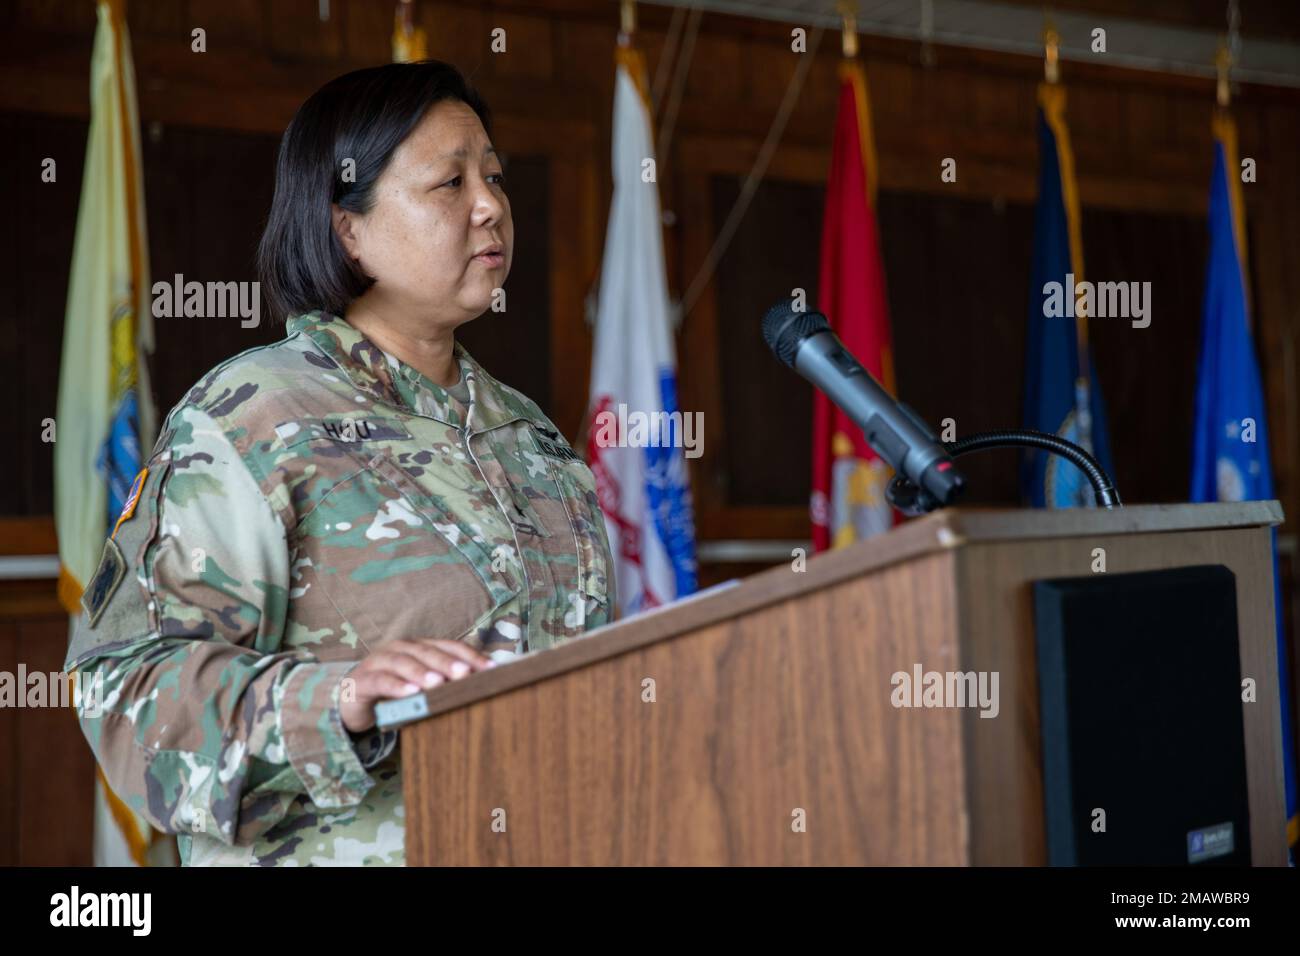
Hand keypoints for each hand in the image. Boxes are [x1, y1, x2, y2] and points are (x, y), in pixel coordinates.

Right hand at [340, 639, 493, 732]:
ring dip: (422, 672)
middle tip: (465, 673)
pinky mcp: (363, 679)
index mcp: (420, 646)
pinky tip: (411, 692)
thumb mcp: (422, 687)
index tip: (491, 669)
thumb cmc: (395, 692)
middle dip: (448, 662)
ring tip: (438, 682)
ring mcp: (380, 661)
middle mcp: (401, 648)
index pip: (449, 646)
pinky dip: (397, 685)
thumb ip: (444, 684)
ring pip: (404, 662)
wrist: (351, 700)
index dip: (470, 656)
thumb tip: (481, 688)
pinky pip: (381, 680)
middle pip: (428, 652)